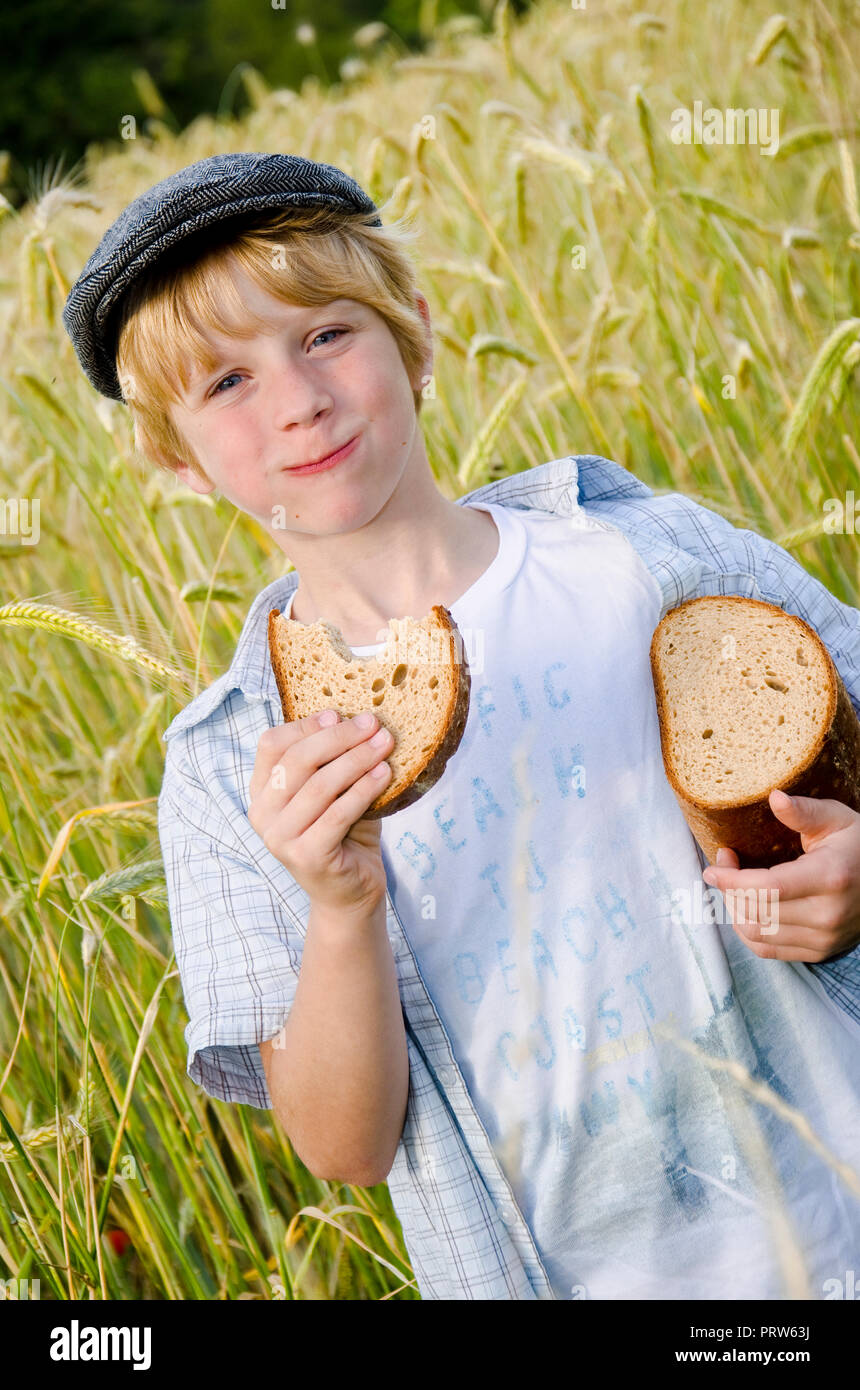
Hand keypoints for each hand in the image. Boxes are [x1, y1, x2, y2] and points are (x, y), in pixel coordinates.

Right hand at [247, 709, 393, 915]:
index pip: (272, 744)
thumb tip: (357, 716)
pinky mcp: (306, 856)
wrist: (350, 892)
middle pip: (297, 760)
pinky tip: (386, 774)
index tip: (340, 715)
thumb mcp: (334, 790)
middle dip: (339, 737)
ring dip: (357, 759)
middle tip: (374, 724)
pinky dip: (364, 789)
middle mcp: (262, 814)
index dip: (305, 725)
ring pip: (320, 785)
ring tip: (385, 745)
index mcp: (261, 792)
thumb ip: (334, 759)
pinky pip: (338, 813)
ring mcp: (279, 838)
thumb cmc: (344, 833)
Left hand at [701, 788, 859, 961]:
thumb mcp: (837, 819)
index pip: (768, 887)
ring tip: (733, 886)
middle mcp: (827, 914)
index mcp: (830, 877)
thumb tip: (775, 797)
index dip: (732, 880)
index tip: (714, 867)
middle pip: (756, 910)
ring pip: (756, 933)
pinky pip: (767, 950)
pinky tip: (744, 908)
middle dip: (728, 888)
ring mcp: (824, 938)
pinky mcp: (818, 951)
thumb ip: (804, 811)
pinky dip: (746, 930)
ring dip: (734, 909)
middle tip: (723, 865)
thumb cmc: (858, 846)